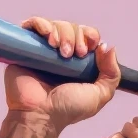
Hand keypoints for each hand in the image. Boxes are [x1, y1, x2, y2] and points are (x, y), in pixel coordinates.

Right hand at [4, 17, 119, 133]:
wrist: (39, 113)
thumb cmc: (68, 108)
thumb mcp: (99, 95)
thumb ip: (111, 73)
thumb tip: (108, 47)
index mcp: (80, 61)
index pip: (88, 35)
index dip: (90, 36)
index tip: (88, 50)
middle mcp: (62, 52)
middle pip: (72, 27)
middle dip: (76, 37)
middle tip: (75, 54)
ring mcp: (43, 48)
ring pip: (55, 24)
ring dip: (62, 33)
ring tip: (60, 52)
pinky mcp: (25, 46)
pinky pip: (32, 24)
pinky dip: (41, 24)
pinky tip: (48, 37)